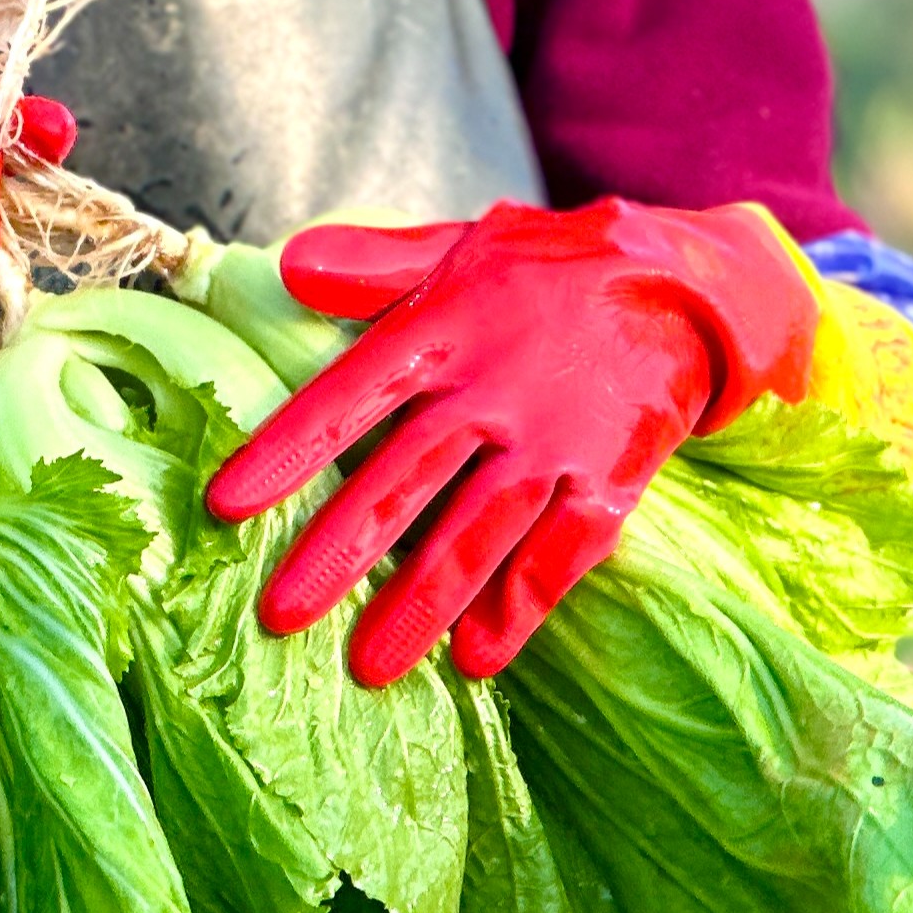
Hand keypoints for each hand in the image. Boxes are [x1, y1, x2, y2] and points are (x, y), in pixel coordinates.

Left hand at [200, 199, 820, 683]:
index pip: (350, 394)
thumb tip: (287, 266)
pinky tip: (475, 660)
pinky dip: (519, 608)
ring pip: (476, 531)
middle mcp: (494, 390)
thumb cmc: (551, 272)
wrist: (686, 287)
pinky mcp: (607, 482)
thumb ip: (375, 265)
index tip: (226, 504)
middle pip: (404, 478)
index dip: (288, 448)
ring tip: (367, 666)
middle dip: (340, 550)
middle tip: (279, 614)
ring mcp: (554, 442)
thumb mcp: (463, 246)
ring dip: (422, 602)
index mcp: (445, 331)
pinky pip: (559, 555)